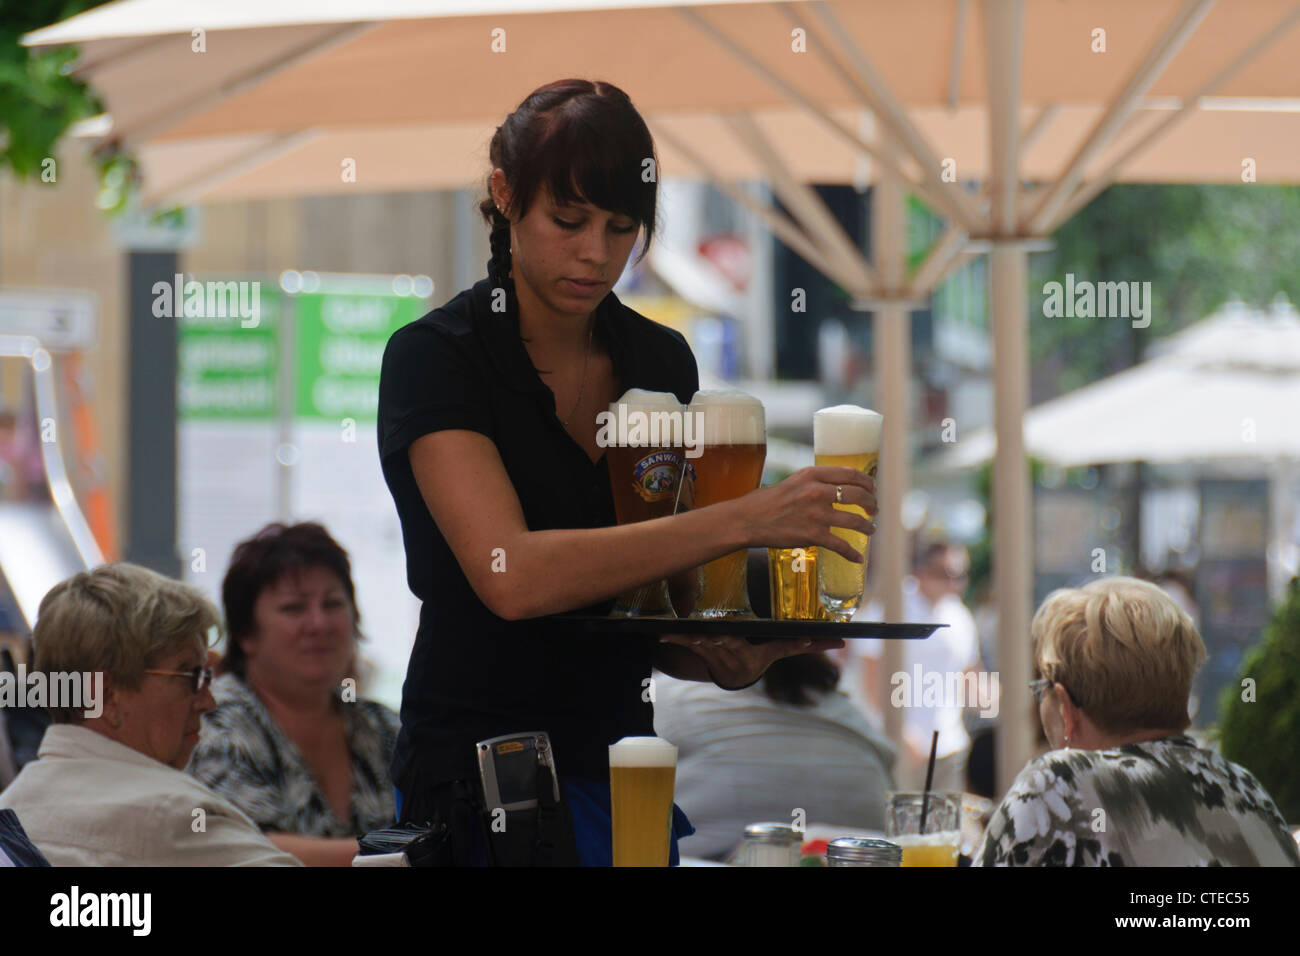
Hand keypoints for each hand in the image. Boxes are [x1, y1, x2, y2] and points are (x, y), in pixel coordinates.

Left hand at [660, 633, 845, 689]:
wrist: (733, 675)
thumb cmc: (757, 658)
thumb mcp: (780, 653)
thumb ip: (807, 646)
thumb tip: (841, 642)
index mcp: (750, 654)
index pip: (752, 647)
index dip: (742, 643)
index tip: (732, 635)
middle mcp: (731, 656)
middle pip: (721, 646)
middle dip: (712, 640)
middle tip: (705, 632)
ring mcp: (714, 656)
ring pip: (702, 647)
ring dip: (690, 640)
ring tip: (678, 632)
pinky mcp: (699, 652)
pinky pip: (686, 645)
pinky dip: (676, 639)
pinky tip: (662, 634)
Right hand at [736, 466, 877, 562]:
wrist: (748, 520)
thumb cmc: (766, 501)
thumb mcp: (792, 482)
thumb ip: (814, 482)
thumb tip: (835, 488)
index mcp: (812, 475)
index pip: (849, 474)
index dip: (866, 482)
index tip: (871, 488)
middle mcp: (817, 492)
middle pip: (857, 495)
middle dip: (871, 503)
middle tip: (874, 509)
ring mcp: (817, 514)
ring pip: (854, 521)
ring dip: (867, 527)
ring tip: (871, 530)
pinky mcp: (813, 535)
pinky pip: (841, 546)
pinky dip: (852, 554)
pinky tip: (858, 558)